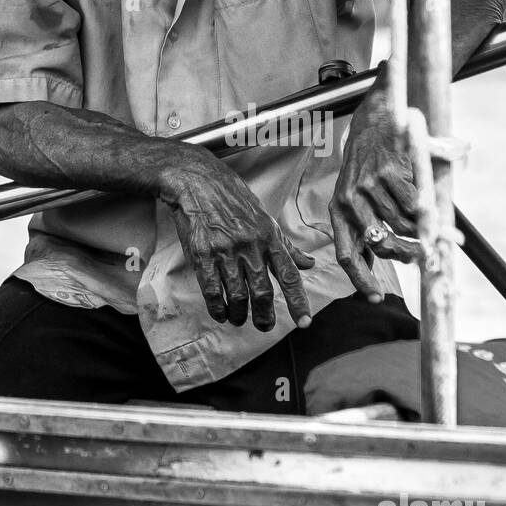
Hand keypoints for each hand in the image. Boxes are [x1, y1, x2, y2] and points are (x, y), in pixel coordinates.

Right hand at [160, 154, 314, 331]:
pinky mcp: (202, 254)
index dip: (298, 301)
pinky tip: (220, 312)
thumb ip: (286, 245)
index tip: (304, 322)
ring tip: (239, 318)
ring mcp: (225, 250)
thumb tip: (309, 264)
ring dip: (240, 314)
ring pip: (237, 296)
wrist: (196, 180)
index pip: (288, 274)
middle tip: (264, 325)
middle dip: (264, 316)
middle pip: (262, 292)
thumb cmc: (232, 198)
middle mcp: (250, 245)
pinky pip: (212, 290)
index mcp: (268, 236)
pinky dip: (218, 308)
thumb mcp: (264, 217)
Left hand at [330, 85, 421, 300]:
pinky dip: (428, 210)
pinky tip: (429, 203)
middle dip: (407, 255)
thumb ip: (369, 225)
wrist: (376, 118)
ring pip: (402, 225)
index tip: (376, 298)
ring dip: (421, 232)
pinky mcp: (388, 172)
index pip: (344, 254)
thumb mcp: (358, 195)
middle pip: (382, 244)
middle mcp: (349, 199)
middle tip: (424, 257)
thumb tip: (385, 260)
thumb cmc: (370, 164)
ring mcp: (368, 185)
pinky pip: (415, 204)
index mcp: (338, 209)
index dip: (360, 279)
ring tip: (431, 229)